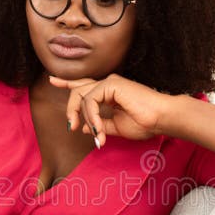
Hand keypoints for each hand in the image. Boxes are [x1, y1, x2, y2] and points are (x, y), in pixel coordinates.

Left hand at [49, 73, 172, 147]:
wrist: (161, 119)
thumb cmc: (146, 123)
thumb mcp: (117, 127)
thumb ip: (100, 125)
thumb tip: (83, 127)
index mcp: (111, 93)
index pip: (85, 86)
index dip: (68, 84)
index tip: (53, 80)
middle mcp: (109, 84)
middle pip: (78, 90)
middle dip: (71, 109)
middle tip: (71, 127)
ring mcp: (110, 82)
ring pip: (82, 97)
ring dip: (84, 118)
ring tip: (96, 134)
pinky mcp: (112, 84)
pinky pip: (90, 100)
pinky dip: (92, 115)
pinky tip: (99, 128)